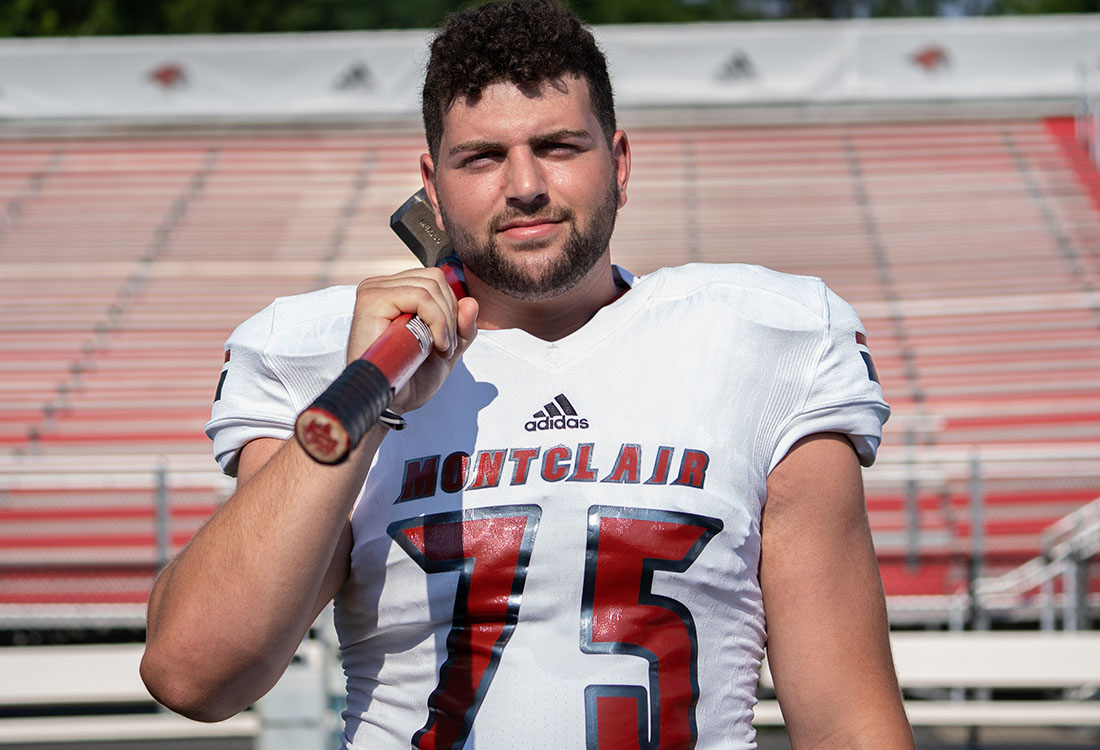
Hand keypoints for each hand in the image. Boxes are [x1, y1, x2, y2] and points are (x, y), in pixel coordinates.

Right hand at [346, 267, 477, 414]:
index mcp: (394, 292)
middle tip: (444, 348)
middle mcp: (380, 287)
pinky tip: (433, 345)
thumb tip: (471, 301)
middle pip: (435, 279)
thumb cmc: (410, 378)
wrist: (390, 402)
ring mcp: (374, 291)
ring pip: (431, 287)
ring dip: (444, 322)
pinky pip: (421, 297)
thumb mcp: (447, 348)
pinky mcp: (372, 301)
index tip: (447, 343)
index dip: (451, 310)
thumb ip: (462, 326)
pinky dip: (437, 321)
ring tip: (438, 349)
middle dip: (450, 316)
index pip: (435, 280)